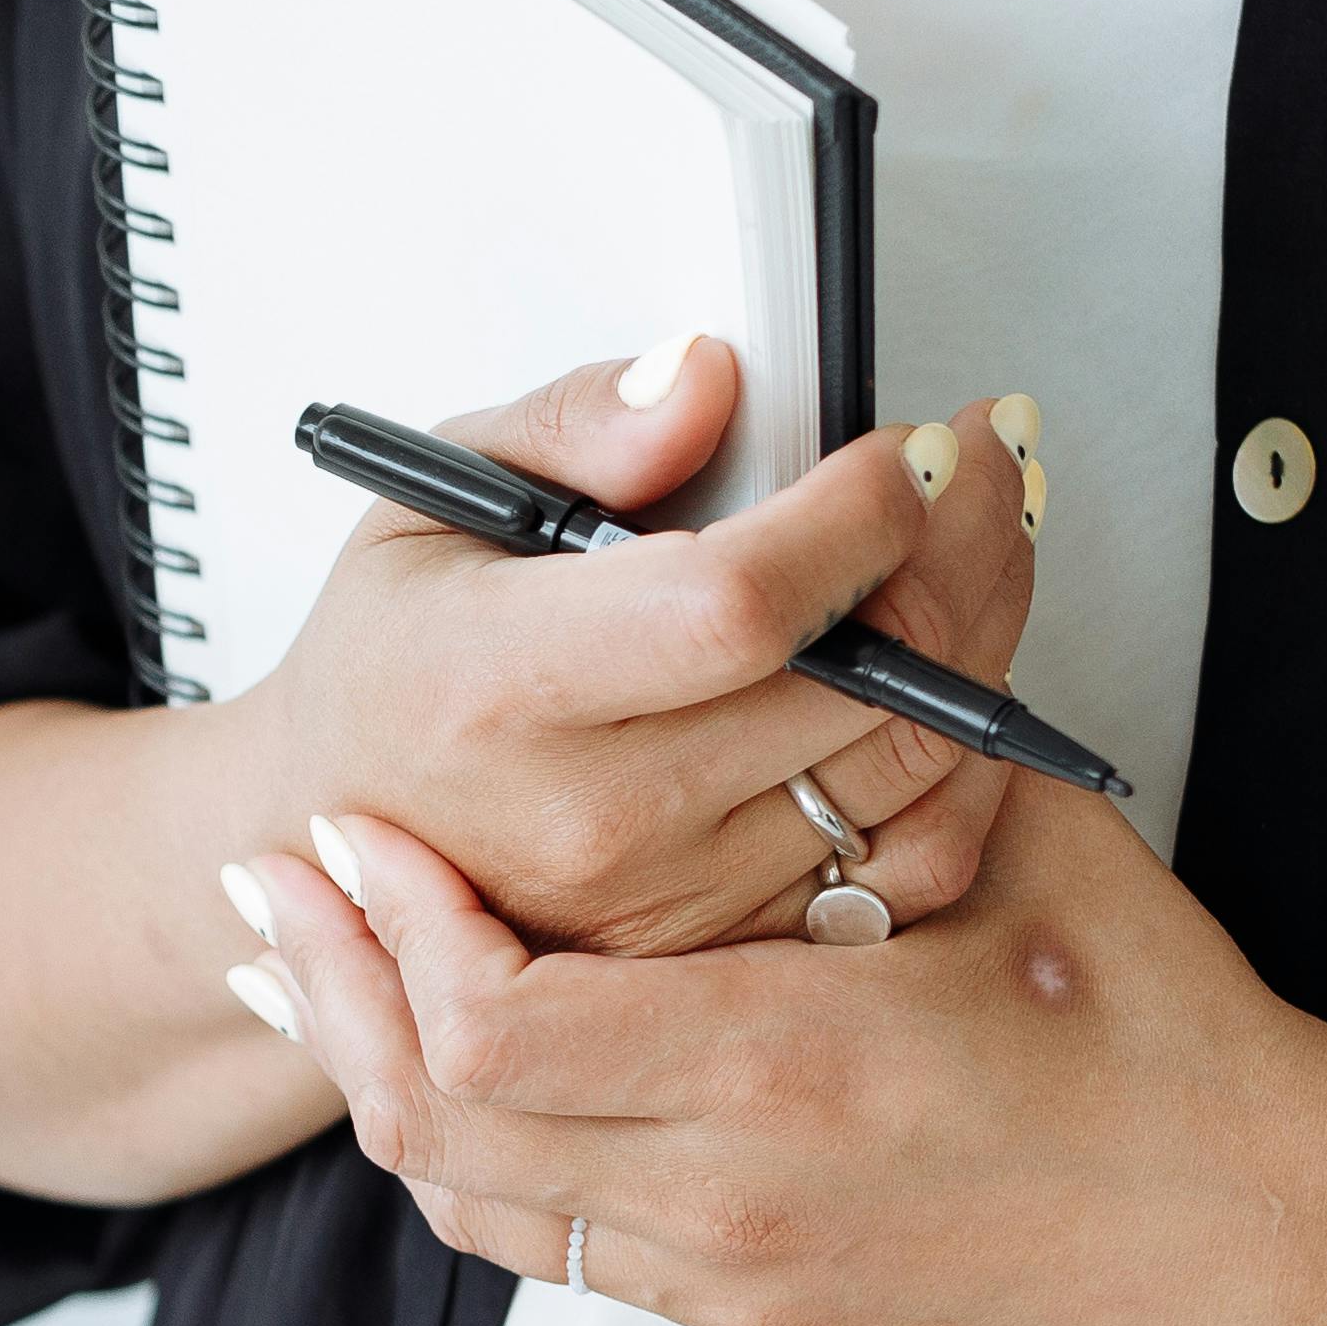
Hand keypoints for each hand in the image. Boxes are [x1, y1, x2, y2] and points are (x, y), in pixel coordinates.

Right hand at [221, 341, 1045, 958]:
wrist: (340, 828)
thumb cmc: (396, 658)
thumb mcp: (433, 496)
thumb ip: (573, 424)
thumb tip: (707, 381)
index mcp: (499, 685)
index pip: (740, 606)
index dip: (862, 513)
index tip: (907, 445)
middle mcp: (590, 814)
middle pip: (862, 683)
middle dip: (963, 542)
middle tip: (982, 458)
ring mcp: (670, 897)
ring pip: (914, 761)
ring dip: (985, 629)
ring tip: (983, 537)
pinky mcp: (728, 945)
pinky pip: (917, 854)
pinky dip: (967, 755)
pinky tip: (962, 666)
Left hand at [232, 781, 1326, 1325]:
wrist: (1279, 1235)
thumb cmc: (1172, 1038)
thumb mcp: (1030, 848)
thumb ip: (918, 699)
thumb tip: (926, 471)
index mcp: (789, 1074)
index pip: (493, 1020)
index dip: (393, 928)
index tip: (348, 837)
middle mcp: (740, 1212)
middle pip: (437, 1126)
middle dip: (339, 1002)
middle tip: (284, 901)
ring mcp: (746, 1306)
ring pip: (484, 1211)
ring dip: (401, 1090)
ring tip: (344, 980)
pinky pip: (583, 1267)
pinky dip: (515, 1167)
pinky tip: (491, 1078)